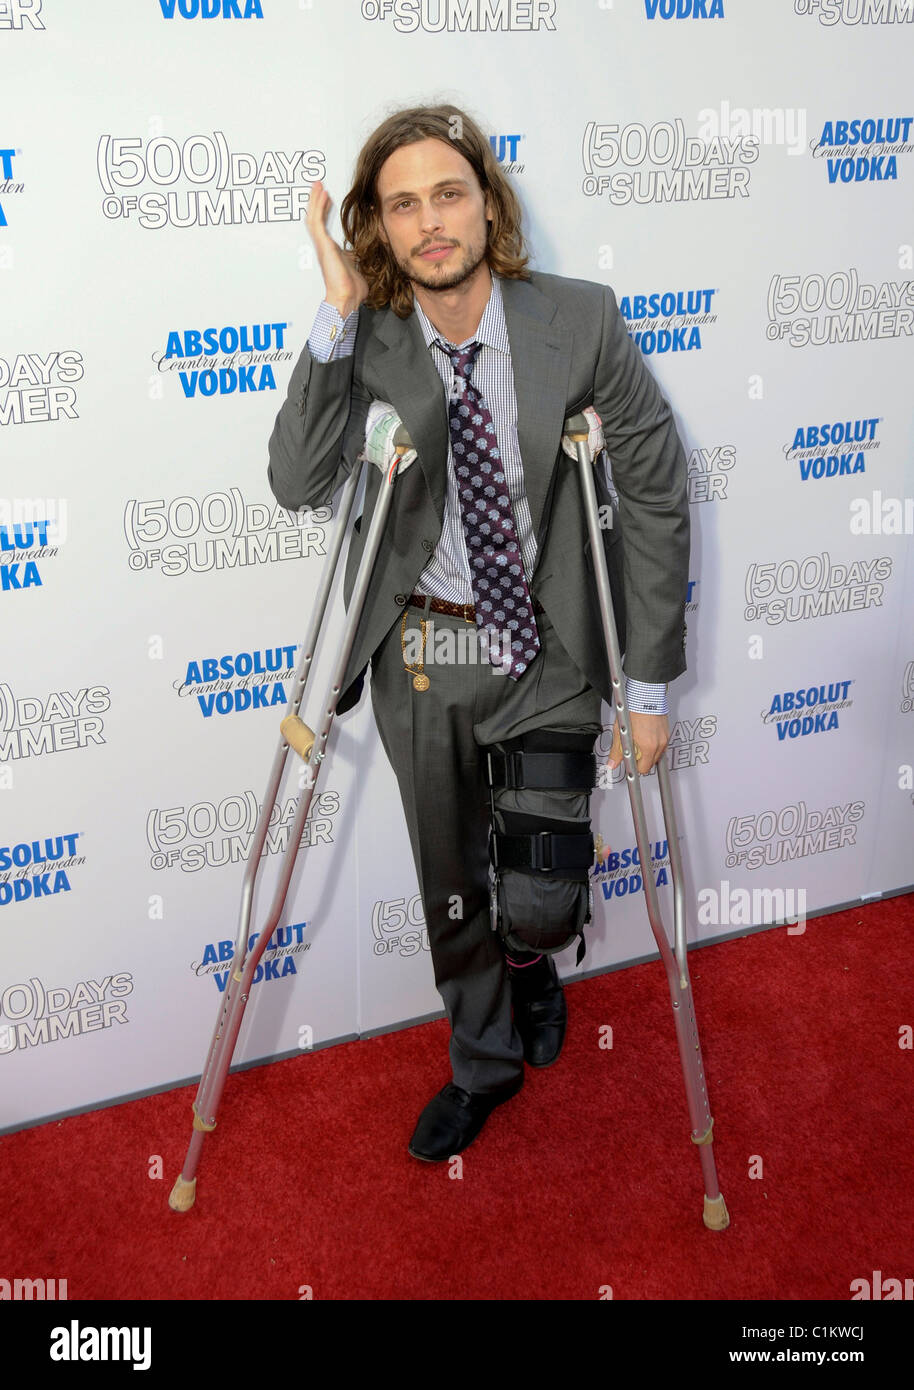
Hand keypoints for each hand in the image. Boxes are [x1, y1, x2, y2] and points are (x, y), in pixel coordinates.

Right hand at [306, 180, 368, 317]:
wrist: (347, 297)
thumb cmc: (352, 287)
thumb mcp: (357, 264)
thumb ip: (356, 255)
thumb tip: (361, 250)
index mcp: (331, 250)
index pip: (324, 225)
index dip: (324, 210)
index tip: (327, 198)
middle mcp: (324, 246)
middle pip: (316, 218)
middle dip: (317, 201)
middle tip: (318, 186)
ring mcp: (322, 245)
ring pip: (314, 217)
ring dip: (315, 200)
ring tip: (317, 186)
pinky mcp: (323, 245)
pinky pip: (317, 222)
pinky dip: (318, 207)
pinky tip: (322, 195)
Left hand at [607, 711, 668, 773]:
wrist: (644, 696)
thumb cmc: (633, 710)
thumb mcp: (620, 733)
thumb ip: (616, 751)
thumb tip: (612, 763)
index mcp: (648, 747)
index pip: (644, 769)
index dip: (635, 767)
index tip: (630, 763)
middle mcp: (659, 744)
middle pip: (651, 763)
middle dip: (642, 759)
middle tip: (633, 749)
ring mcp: (664, 738)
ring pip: (657, 754)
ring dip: (648, 752)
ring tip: (639, 740)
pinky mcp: (666, 732)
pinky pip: (661, 745)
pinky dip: (654, 744)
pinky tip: (645, 734)